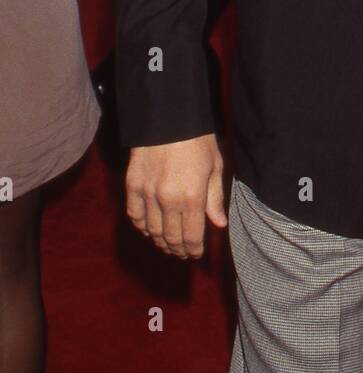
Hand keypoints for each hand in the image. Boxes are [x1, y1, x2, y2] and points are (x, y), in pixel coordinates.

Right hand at [125, 134, 227, 258]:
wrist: (169, 118)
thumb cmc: (197, 140)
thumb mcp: (214, 167)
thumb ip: (214, 199)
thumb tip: (219, 224)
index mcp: (193, 197)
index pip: (192, 236)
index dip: (194, 250)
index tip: (196, 255)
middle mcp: (169, 200)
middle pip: (171, 237)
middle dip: (178, 249)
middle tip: (182, 254)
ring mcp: (148, 194)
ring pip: (152, 230)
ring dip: (160, 242)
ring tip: (167, 246)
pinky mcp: (133, 186)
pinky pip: (135, 215)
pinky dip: (141, 227)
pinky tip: (148, 230)